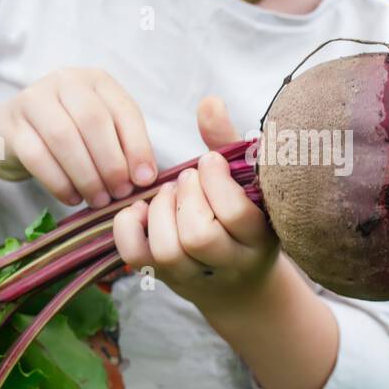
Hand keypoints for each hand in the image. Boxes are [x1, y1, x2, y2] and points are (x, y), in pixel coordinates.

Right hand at [0, 68, 157, 206]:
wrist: (8, 134)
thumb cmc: (67, 135)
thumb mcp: (99, 132)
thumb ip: (123, 147)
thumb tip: (145, 178)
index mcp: (95, 80)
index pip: (124, 110)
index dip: (138, 147)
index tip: (144, 180)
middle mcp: (64, 81)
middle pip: (93, 121)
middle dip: (111, 163)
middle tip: (119, 193)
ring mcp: (33, 100)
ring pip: (63, 137)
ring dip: (86, 176)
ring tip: (98, 200)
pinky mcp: (11, 125)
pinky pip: (37, 156)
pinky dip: (59, 182)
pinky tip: (72, 198)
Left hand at [112, 96, 279, 311]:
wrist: (240, 286)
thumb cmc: (246, 219)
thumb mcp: (250, 184)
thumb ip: (229, 142)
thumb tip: (208, 101)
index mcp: (258, 238)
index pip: (235, 214)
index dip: (216, 181)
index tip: (210, 162)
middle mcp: (228, 263)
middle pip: (198, 236)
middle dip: (188, 194)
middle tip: (188, 178)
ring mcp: (192, 275)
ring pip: (168, 250)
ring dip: (162, 209)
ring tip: (170, 192)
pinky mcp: (163, 277)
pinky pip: (136, 257)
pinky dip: (129, 226)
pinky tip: (140, 209)